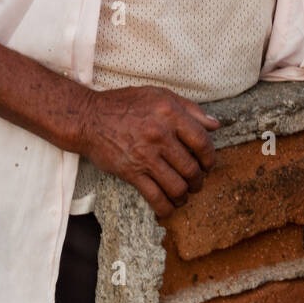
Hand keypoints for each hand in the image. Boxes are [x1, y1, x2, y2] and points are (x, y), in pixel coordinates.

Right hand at [76, 85, 219, 217]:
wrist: (89, 117)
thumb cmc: (124, 104)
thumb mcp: (158, 95)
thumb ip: (189, 109)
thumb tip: (215, 125)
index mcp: (170, 113)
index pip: (202, 142)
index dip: (210, 158)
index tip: (208, 165)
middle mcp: (160, 134)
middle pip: (192, 168)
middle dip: (198, 181)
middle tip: (196, 182)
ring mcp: (145, 155)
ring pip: (177, 186)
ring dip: (185, 195)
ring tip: (183, 194)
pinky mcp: (131, 172)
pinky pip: (156, 197)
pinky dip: (166, 208)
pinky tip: (168, 207)